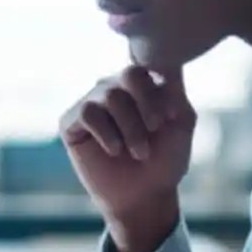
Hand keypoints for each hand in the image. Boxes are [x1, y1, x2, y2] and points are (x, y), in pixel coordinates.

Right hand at [59, 65, 196, 251]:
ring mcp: (91, 102)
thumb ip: (174, 87)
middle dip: (146, 106)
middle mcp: (113, 86)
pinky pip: (87, 112)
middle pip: (129, 75)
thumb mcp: (180, 120)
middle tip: (155, 130)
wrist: (144, 195)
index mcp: (140, 82)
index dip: (160, 90)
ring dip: (130, 127)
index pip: (147, 64)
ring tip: (138, 152)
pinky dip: (106, 132)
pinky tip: (115, 150)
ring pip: (109, 95)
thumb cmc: (165, 159)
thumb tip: (165, 55)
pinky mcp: (71, 122)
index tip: (169, 118)